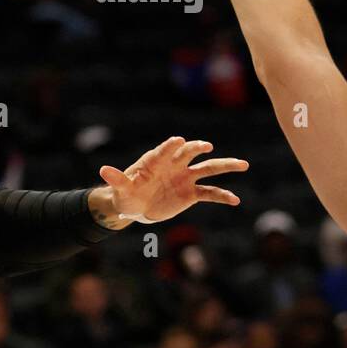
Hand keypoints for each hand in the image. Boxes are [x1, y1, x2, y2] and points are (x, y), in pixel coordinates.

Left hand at [98, 137, 247, 223]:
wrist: (136, 206)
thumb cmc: (126, 193)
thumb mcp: (120, 188)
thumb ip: (116, 179)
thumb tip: (103, 170)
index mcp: (156, 161)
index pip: (165, 150)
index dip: (171, 146)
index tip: (179, 141)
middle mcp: (175, 165)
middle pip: (191, 153)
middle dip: (198, 148)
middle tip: (207, 147)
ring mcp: (186, 178)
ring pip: (208, 169)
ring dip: (226, 166)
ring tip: (243, 165)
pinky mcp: (192, 193)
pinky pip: (210, 193)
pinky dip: (222, 195)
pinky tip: (235, 200)